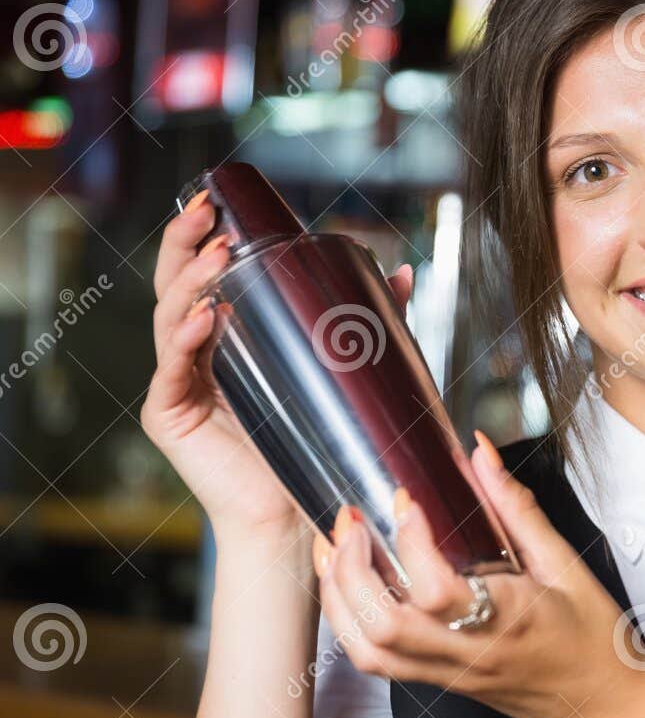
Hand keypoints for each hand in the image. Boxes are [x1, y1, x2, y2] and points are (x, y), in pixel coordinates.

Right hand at [142, 193, 414, 543]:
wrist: (304, 515)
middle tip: (208, 213)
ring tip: (217, 257)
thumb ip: (364, 324)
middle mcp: (194, 354)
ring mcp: (177, 383)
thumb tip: (402, 272)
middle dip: (185, 243)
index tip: (221, 202)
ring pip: (169, 318)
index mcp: (226, 338)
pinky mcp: (170, 415)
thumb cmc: (319, 444)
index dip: (204, 236)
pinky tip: (206, 317)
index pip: (204, 276)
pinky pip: (173, 369)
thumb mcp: (342, 371)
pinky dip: (187, 340)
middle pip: (175, 285)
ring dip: (191, 282)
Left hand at [314, 433, 644, 717]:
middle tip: (351, 520)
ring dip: (338, 598)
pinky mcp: (438, 682)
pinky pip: (377, 661)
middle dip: (351, 570)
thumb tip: (481, 456)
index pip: (438, 590)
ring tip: (335, 548)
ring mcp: (449, 674)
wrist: (604, 707)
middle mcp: (469, 653)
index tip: (406, 498)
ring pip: (367, 650)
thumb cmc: (594, 640)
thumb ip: (518, 510)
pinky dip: (349, 622)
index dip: (411, 541)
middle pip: (382, 628)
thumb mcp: (567, 566)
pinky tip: (348, 585)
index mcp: (508, 622)